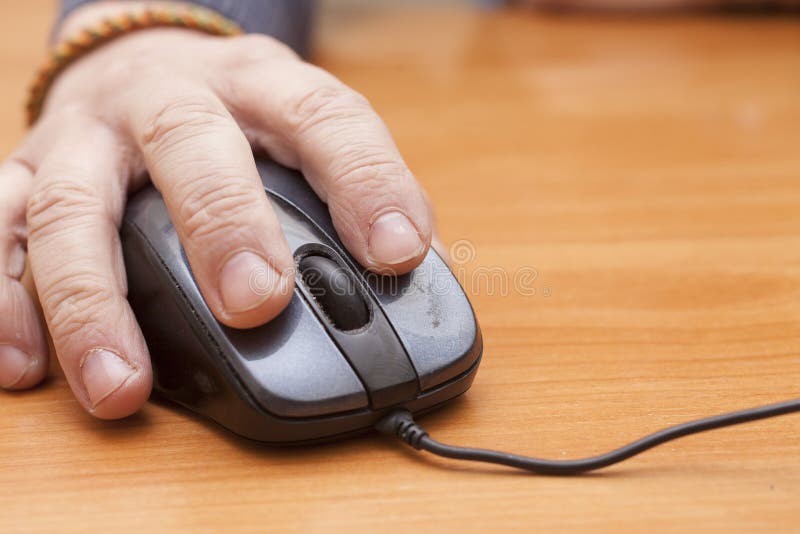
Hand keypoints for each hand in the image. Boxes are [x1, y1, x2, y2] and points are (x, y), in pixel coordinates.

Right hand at [0, 13, 434, 418]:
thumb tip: (419, 275)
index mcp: (260, 87)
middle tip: (255, 305)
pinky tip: (27, 364)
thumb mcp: (303, 133)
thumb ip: (353, 197)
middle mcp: (169, 100)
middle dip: (222, 226)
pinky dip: (5, 301)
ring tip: (123, 383)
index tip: (398, 252)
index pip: (323, 117)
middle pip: (190, 145)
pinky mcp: (29, 171)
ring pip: (75, 206)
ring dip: (93, 300)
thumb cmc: (236, 117)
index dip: (367, 181)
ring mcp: (90, 137)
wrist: (142, 61)